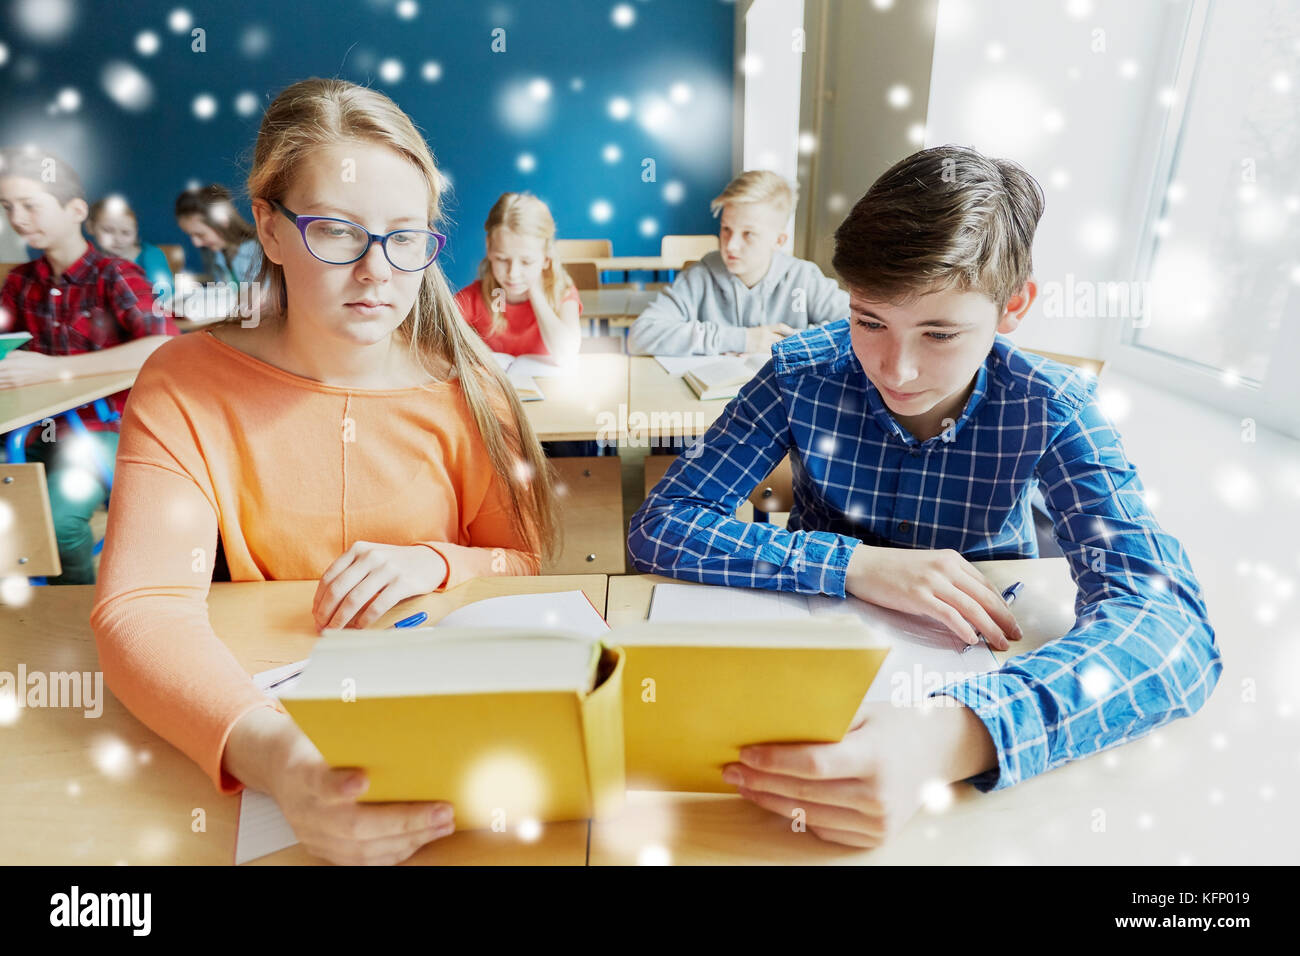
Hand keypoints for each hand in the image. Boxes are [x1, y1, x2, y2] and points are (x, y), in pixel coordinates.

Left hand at [0, 350, 62, 387]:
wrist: (52, 371)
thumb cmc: (38, 360)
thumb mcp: (21, 353)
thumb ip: (7, 354)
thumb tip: (1, 356)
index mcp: (11, 364)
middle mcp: (11, 375)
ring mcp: (14, 382)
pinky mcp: (17, 386)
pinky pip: (2, 387)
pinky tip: (0, 380)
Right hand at [229, 710, 454, 864]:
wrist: (278, 766)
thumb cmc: (311, 740)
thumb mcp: (321, 724)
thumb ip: (350, 725)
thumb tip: (399, 708)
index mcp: (300, 772)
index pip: (317, 781)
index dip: (338, 785)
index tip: (363, 779)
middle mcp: (304, 810)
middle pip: (353, 826)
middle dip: (404, 821)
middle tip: (442, 810)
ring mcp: (313, 835)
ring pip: (363, 849)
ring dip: (410, 839)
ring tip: (444, 823)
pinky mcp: (324, 849)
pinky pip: (363, 860)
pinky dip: (397, 850)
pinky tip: (424, 837)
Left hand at [312, 541, 447, 630]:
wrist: (429, 560)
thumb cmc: (395, 564)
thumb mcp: (371, 558)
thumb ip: (351, 572)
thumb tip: (326, 604)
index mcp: (358, 549)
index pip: (329, 577)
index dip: (319, 599)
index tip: (316, 615)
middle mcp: (371, 557)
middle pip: (338, 589)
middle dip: (326, 612)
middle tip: (322, 627)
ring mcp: (387, 569)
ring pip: (355, 599)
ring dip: (341, 619)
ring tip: (336, 630)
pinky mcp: (403, 583)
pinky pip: (377, 606)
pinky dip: (364, 620)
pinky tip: (359, 628)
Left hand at [722, 699, 993, 848]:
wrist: (937, 753)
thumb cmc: (893, 726)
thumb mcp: (863, 713)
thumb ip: (823, 721)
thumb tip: (770, 721)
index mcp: (875, 757)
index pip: (813, 764)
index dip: (774, 761)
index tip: (745, 753)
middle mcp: (877, 795)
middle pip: (804, 792)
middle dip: (761, 781)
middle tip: (732, 770)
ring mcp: (877, 822)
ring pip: (808, 815)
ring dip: (770, 801)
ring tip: (745, 785)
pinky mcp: (874, 837)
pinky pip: (823, 829)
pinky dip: (795, 815)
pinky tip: (774, 799)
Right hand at [744, 323, 795, 352]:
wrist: (736, 339)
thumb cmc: (747, 335)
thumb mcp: (758, 330)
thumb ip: (768, 333)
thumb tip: (779, 336)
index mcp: (765, 328)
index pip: (780, 327)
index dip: (788, 329)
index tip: (793, 333)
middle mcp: (765, 334)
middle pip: (780, 338)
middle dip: (787, 342)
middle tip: (794, 345)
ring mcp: (762, 343)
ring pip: (776, 346)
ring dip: (782, 349)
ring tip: (788, 352)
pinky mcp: (759, 350)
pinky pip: (769, 353)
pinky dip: (774, 354)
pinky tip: (778, 356)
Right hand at [845, 545, 1021, 649]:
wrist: (862, 565)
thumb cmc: (892, 570)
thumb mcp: (927, 567)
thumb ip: (948, 581)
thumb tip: (969, 606)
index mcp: (951, 560)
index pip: (985, 584)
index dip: (1002, 605)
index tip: (1011, 620)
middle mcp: (946, 568)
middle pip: (984, 597)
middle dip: (1004, 619)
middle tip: (1015, 635)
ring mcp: (933, 582)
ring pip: (971, 608)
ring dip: (990, 628)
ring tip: (999, 642)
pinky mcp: (919, 596)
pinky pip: (949, 616)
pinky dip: (964, 629)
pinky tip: (972, 639)